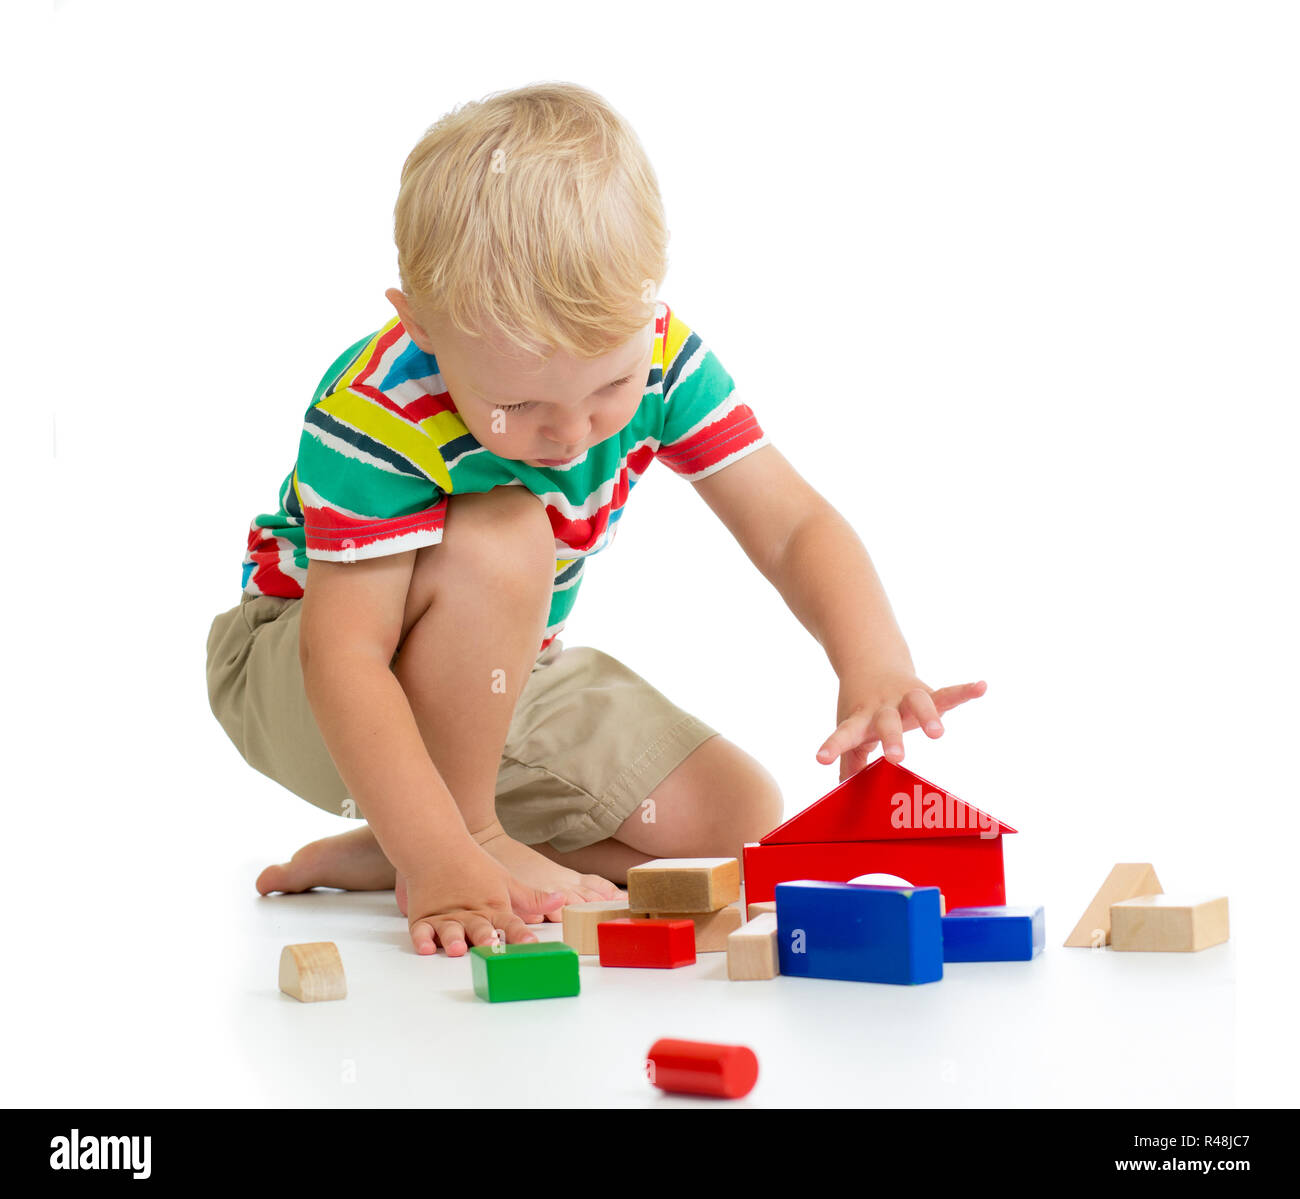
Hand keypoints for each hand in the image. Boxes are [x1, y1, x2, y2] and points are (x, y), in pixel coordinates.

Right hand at [403, 841, 566, 955]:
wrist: (438, 847)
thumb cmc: (475, 868)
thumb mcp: (507, 882)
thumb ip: (532, 898)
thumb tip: (561, 900)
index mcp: (492, 907)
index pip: (510, 923)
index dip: (520, 935)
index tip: (531, 945)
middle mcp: (470, 915)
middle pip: (479, 928)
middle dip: (486, 938)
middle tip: (492, 946)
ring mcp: (446, 917)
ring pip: (450, 930)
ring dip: (454, 939)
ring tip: (458, 948)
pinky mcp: (424, 919)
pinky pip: (421, 931)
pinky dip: (423, 940)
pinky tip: (426, 947)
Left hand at [816, 673, 987, 781]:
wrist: (869, 662)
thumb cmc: (860, 708)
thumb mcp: (851, 730)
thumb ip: (849, 761)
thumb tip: (840, 796)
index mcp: (860, 719)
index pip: (845, 734)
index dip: (833, 746)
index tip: (820, 758)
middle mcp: (883, 707)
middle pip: (887, 722)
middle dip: (892, 739)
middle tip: (896, 758)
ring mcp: (905, 698)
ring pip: (918, 703)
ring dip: (928, 716)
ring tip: (938, 733)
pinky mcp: (927, 692)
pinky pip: (948, 693)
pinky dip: (965, 691)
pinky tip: (981, 687)